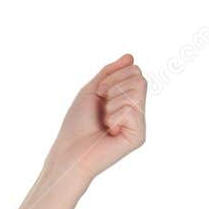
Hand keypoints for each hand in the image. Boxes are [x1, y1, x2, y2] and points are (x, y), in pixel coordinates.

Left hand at [47, 54, 146, 185]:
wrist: (69, 152)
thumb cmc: (77, 125)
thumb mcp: (92, 90)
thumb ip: (110, 72)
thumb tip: (131, 56)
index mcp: (126, 99)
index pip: (135, 70)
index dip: (114, 77)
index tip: (99, 95)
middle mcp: (136, 111)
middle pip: (139, 78)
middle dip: (114, 88)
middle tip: (101, 110)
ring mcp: (138, 124)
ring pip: (137, 91)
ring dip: (112, 103)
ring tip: (104, 122)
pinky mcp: (138, 136)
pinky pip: (132, 110)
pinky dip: (115, 117)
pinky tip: (109, 132)